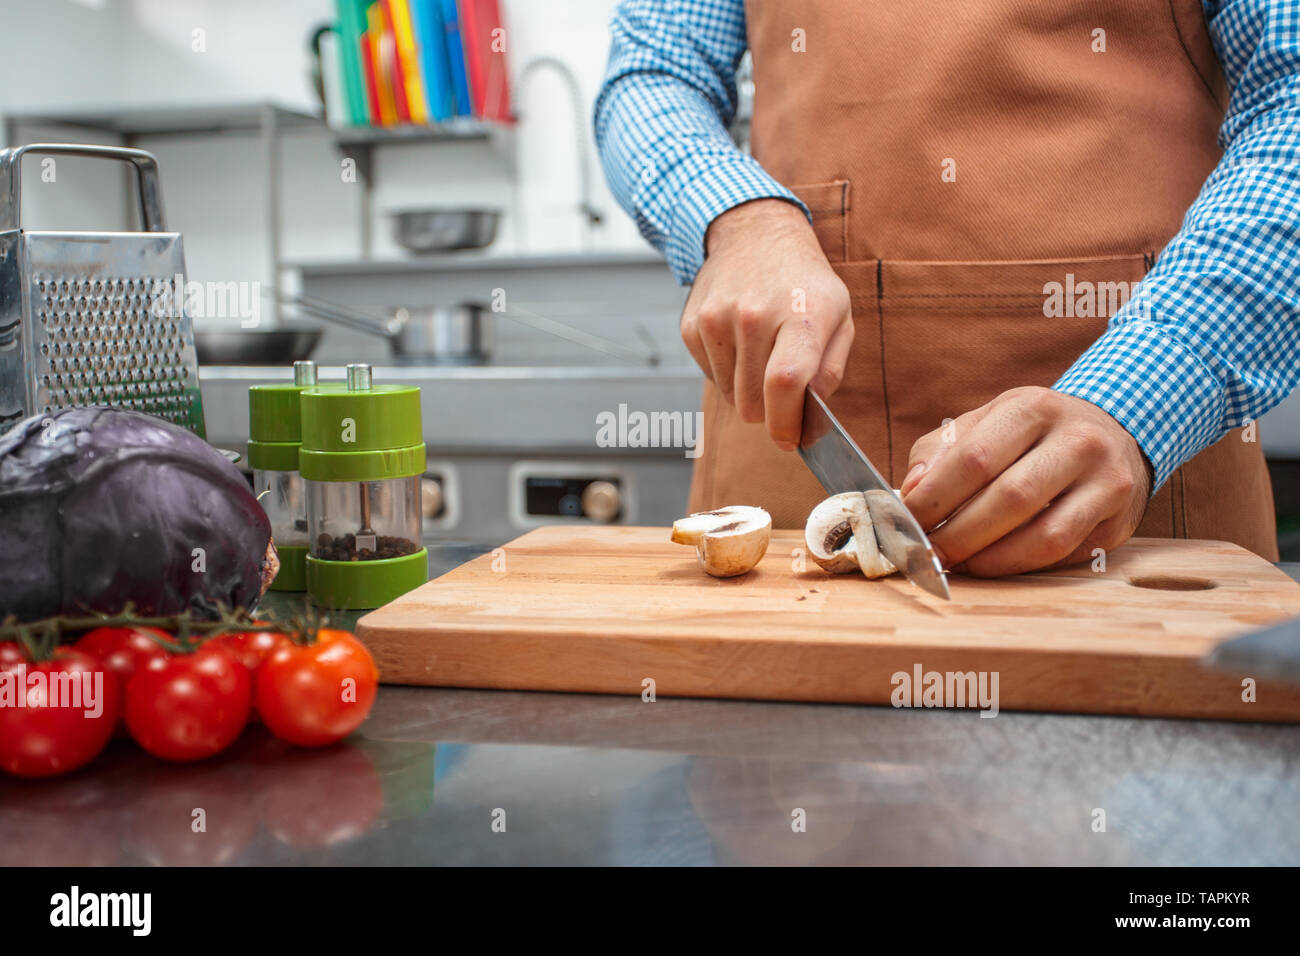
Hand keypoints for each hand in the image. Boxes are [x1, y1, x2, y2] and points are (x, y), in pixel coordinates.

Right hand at [681, 199, 852, 449]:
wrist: (755, 235)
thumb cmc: (804, 283)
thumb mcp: (839, 317)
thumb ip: (829, 372)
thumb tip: (808, 422)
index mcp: (801, 315)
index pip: (785, 384)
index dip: (785, 423)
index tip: (790, 440)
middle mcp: (754, 315)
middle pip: (753, 401)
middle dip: (770, 412)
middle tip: (783, 393)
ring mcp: (717, 318)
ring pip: (730, 396)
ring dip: (747, 391)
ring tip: (761, 356)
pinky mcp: (692, 325)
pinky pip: (710, 377)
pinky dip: (727, 373)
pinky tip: (740, 343)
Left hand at [899, 386, 1152, 575]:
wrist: (1111, 435)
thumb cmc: (1030, 434)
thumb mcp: (986, 422)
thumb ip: (940, 452)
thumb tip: (911, 491)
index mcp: (1034, 408)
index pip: (975, 458)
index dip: (935, 497)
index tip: (905, 521)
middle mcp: (1078, 441)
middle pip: (1010, 499)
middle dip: (958, 535)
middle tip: (925, 552)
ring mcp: (1106, 482)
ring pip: (1043, 535)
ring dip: (988, 559)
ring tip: (955, 564)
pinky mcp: (1117, 522)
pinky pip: (1062, 554)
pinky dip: (1017, 566)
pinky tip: (989, 565)